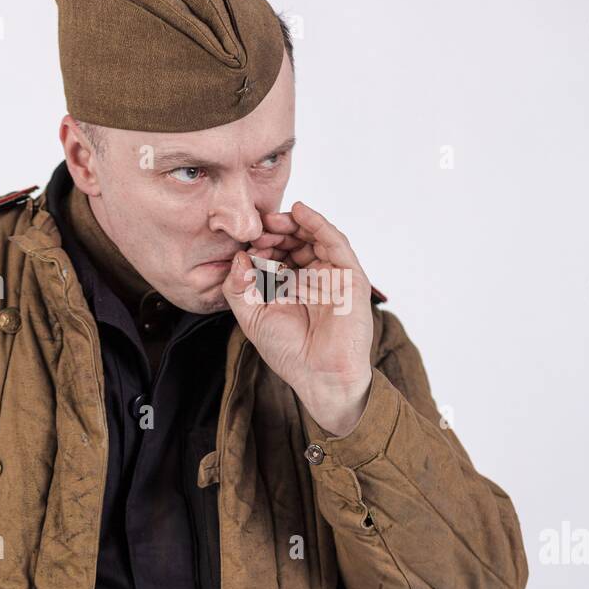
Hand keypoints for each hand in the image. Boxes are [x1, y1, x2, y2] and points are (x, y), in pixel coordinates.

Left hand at [221, 201, 373, 436]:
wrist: (320, 376)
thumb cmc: (289, 352)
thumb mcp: (251, 317)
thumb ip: (239, 287)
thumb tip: (238, 256)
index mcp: (290, 286)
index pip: (276, 253)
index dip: (261, 243)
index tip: (245, 242)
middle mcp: (312, 277)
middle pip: (295, 240)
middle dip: (276, 231)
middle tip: (258, 227)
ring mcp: (332, 275)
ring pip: (315, 236)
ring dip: (294, 224)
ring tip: (274, 221)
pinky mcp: (350, 276)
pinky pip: (335, 242)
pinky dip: (319, 223)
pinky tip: (300, 212)